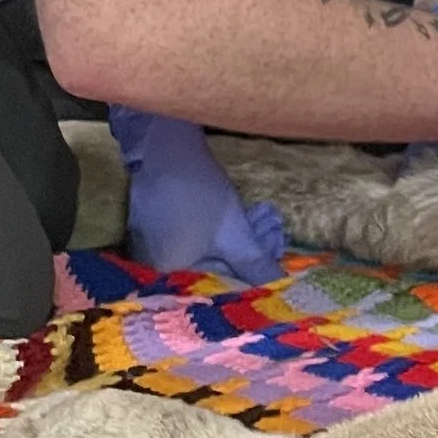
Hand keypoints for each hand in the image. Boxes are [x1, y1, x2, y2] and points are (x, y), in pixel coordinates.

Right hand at [109, 105, 283, 283]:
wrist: (162, 148)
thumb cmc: (196, 191)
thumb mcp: (233, 231)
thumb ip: (255, 264)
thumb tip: (281, 288)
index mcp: (173, 279)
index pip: (224, 289)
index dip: (256, 275)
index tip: (277, 253)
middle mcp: (159, 273)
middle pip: (217, 272)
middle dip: (251, 253)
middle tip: (275, 229)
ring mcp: (156, 253)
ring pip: (211, 255)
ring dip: (242, 240)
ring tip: (265, 217)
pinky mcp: (159, 235)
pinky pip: (197, 244)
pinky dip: (222, 234)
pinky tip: (245, 217)